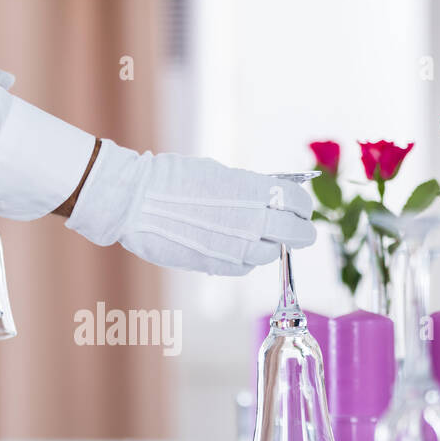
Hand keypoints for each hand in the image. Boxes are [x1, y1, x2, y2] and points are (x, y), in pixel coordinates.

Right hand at [64, 139, 313, 274]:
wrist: (136, 201)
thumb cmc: (173, 179)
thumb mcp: (218, 173)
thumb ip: (249, 189)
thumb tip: (270, 197)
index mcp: (255, 191)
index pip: (299, 204)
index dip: (303, 208)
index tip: (301, 210)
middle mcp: (252, 220)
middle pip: (296, 234)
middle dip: (300, 232)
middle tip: (300, 232)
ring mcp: (236, 247)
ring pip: (270, 255)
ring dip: (270, 247)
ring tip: (260, 239)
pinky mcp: (218, 265)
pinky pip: (244, 267)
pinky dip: (245, 259)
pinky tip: (233, 247)